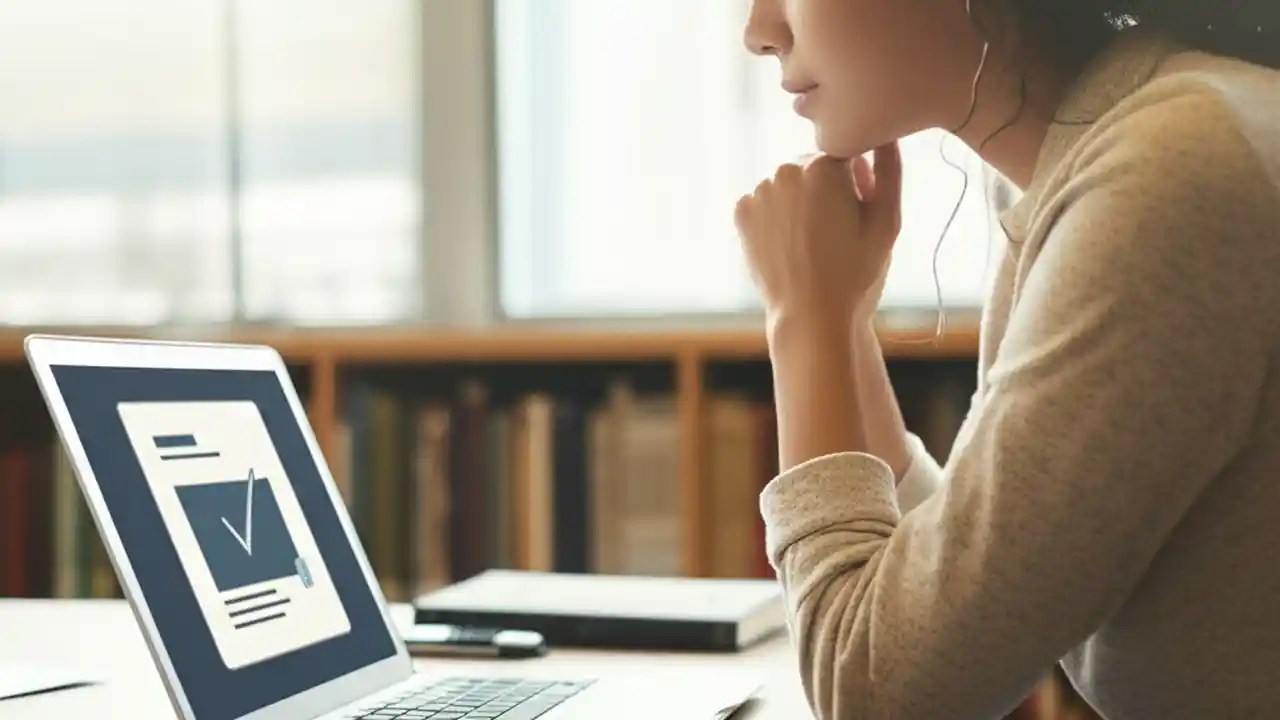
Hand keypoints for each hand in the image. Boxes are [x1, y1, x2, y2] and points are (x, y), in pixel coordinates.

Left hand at [735, 143, 902, 328]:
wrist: (811, 315)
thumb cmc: (857, 271)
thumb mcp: (886, 220)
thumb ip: (889, 169)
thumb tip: (887, 135)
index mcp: (825, 165)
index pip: (846, 154)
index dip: (856, 184)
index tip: (857, 214)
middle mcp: (787, 169)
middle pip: (812, 168)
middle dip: (824, 189)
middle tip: (835, 232)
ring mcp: (760, 191)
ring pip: (787, 185)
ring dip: (798, 202)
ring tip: (811, 242)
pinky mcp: (741, 212)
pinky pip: (764, 203)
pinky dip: (774, 218)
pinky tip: (788, 244)